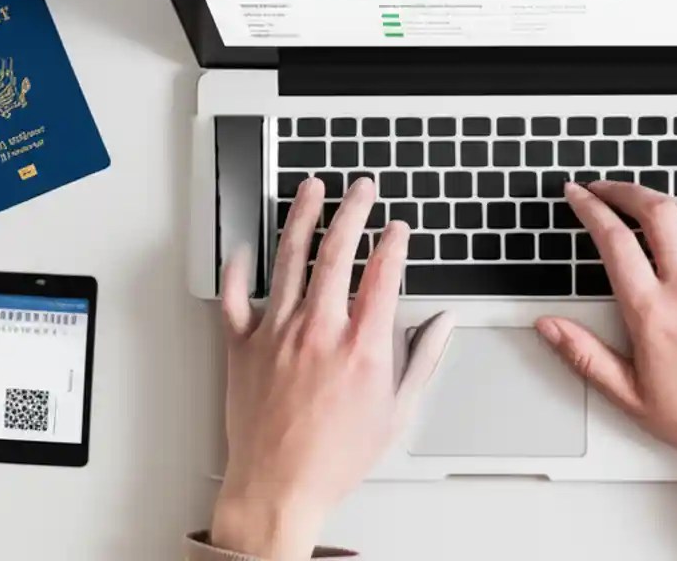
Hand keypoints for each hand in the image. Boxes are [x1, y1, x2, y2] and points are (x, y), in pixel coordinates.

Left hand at [211, 177, 452, 559]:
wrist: (278, 487)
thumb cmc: (334, 457)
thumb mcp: (396, 412)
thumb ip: (422, 359)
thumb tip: (442, 324)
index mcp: (360, 346)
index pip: (382, 273)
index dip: (394, 242)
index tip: (397, 228)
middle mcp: (317, 330)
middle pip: (336, 252)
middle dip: (352, 211)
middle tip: (360, 189)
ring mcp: (276, 334)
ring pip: (288, 259)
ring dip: (301, 218)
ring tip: (310, 191)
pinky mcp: (242, 346)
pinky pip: (235, 296)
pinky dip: (238, 268)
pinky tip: (245, 247)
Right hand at [537, 181, 676, 518]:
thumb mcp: (631, 396)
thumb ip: (584, 356)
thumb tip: (549, 327)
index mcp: (653, 313)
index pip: (615, 241)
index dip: (590, 209)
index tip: (577, 195)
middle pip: (654, 211)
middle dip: (622, 189)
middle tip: (602, 188)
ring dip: (657, 198)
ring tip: (637, 199)